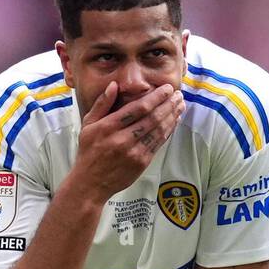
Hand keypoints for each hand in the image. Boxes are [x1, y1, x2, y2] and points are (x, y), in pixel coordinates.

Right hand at [73, 82, 185, 200]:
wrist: (91, 184)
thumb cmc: (89, 152)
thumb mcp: (88, 125)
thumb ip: (101, 104)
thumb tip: (114, 85)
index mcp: (109, 127)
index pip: (138, 108)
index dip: (156, 97)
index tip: (166, 88)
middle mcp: (122, 139)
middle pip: (152, 118)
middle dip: (168, 104)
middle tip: (178, 94)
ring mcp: (133, 153)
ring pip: (158, 131)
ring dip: (172, 116)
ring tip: (180, 105)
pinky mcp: (141, 163)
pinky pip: (158, 144)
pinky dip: (168, 131)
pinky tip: (174, 121)